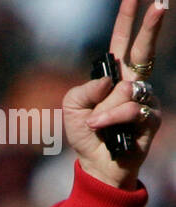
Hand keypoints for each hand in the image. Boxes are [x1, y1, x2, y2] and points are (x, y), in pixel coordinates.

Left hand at [65, 0, 164, 189]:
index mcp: (115, 75)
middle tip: (160, 3)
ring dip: (105, 108)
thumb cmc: (85, 134)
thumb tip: (109, 79)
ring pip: (126, 89)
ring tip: (94, 124)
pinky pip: (130, 109)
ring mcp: (144, 99)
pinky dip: (111, 118)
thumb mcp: (71, 108)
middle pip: (144, 48)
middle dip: (151, 25)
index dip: (127, 19)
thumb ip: (83, 88)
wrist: (96, 166)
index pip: (122, 41)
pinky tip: (101, 127)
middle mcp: (133, 82)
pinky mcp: (150, 118)